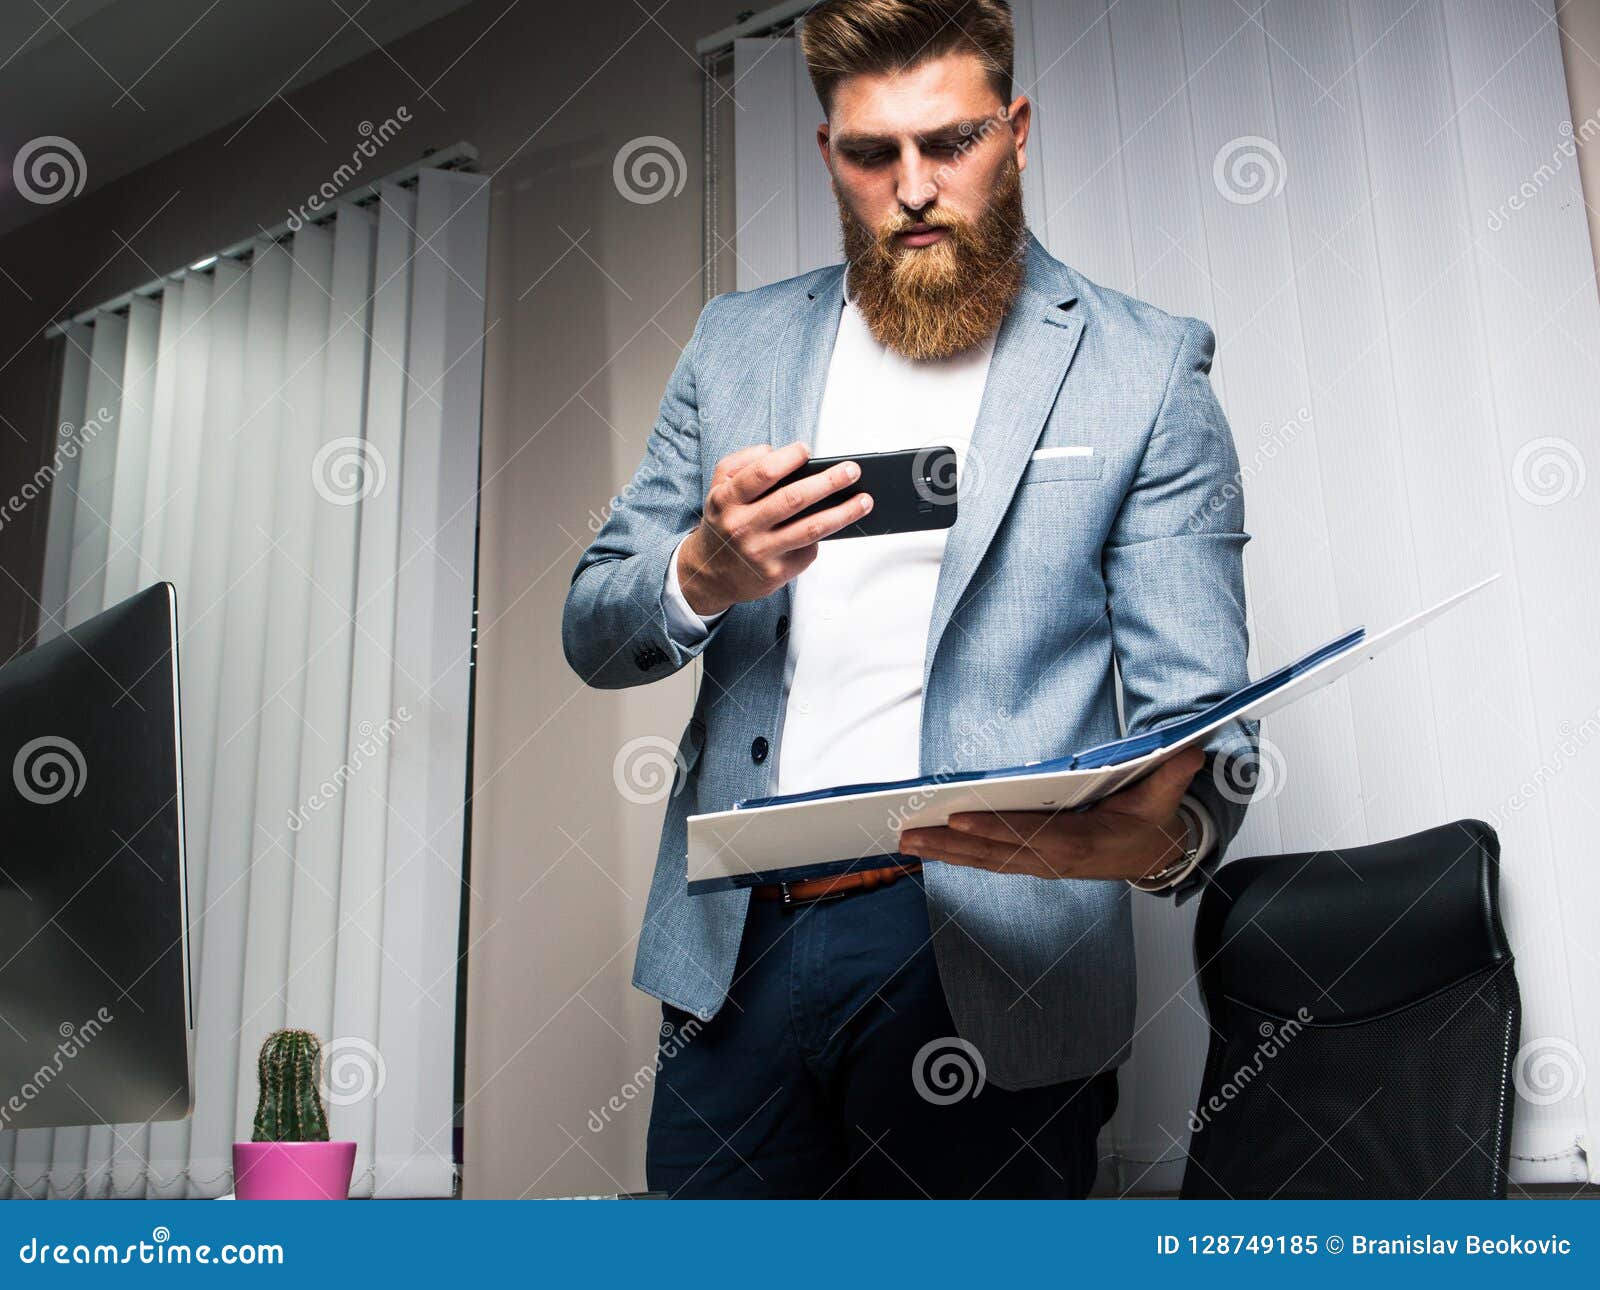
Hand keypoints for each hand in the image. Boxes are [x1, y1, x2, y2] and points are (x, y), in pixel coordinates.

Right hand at [677, 443, 872, 615]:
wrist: (710, 574)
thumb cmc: (723, 523)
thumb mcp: (718, 488)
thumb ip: (741, 463)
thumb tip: (776, 452)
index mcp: (727, 500)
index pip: (763, 473)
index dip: (789, 458)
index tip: (807, 450)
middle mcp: (742, 527)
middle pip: (794, 499)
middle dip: (829, 482)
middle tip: (852, 471)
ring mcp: (760, 552)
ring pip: (810, 529)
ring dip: (843, 513)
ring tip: (864, 500)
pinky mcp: (775, 574)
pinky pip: (808, 550)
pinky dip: (822, 537)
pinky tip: (832, 526)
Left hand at [896, 746, 1204, 882]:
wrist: (1155, 857)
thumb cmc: (1150, 823)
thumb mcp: (1165, 798)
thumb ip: (1173, 774)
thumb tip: (1190, 749)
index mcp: (1080, 844)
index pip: (1030, 837)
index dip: (993, 829)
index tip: (959, 818)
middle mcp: (1053, 860)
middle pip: (995, 853)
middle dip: (950, 843)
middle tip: (909, 834)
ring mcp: (1039, 865)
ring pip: (984, 860)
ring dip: (944, 853)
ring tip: (906, 842)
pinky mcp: (1032, 863)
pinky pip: (988, 861)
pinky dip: (957, 855)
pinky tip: (929, 850)